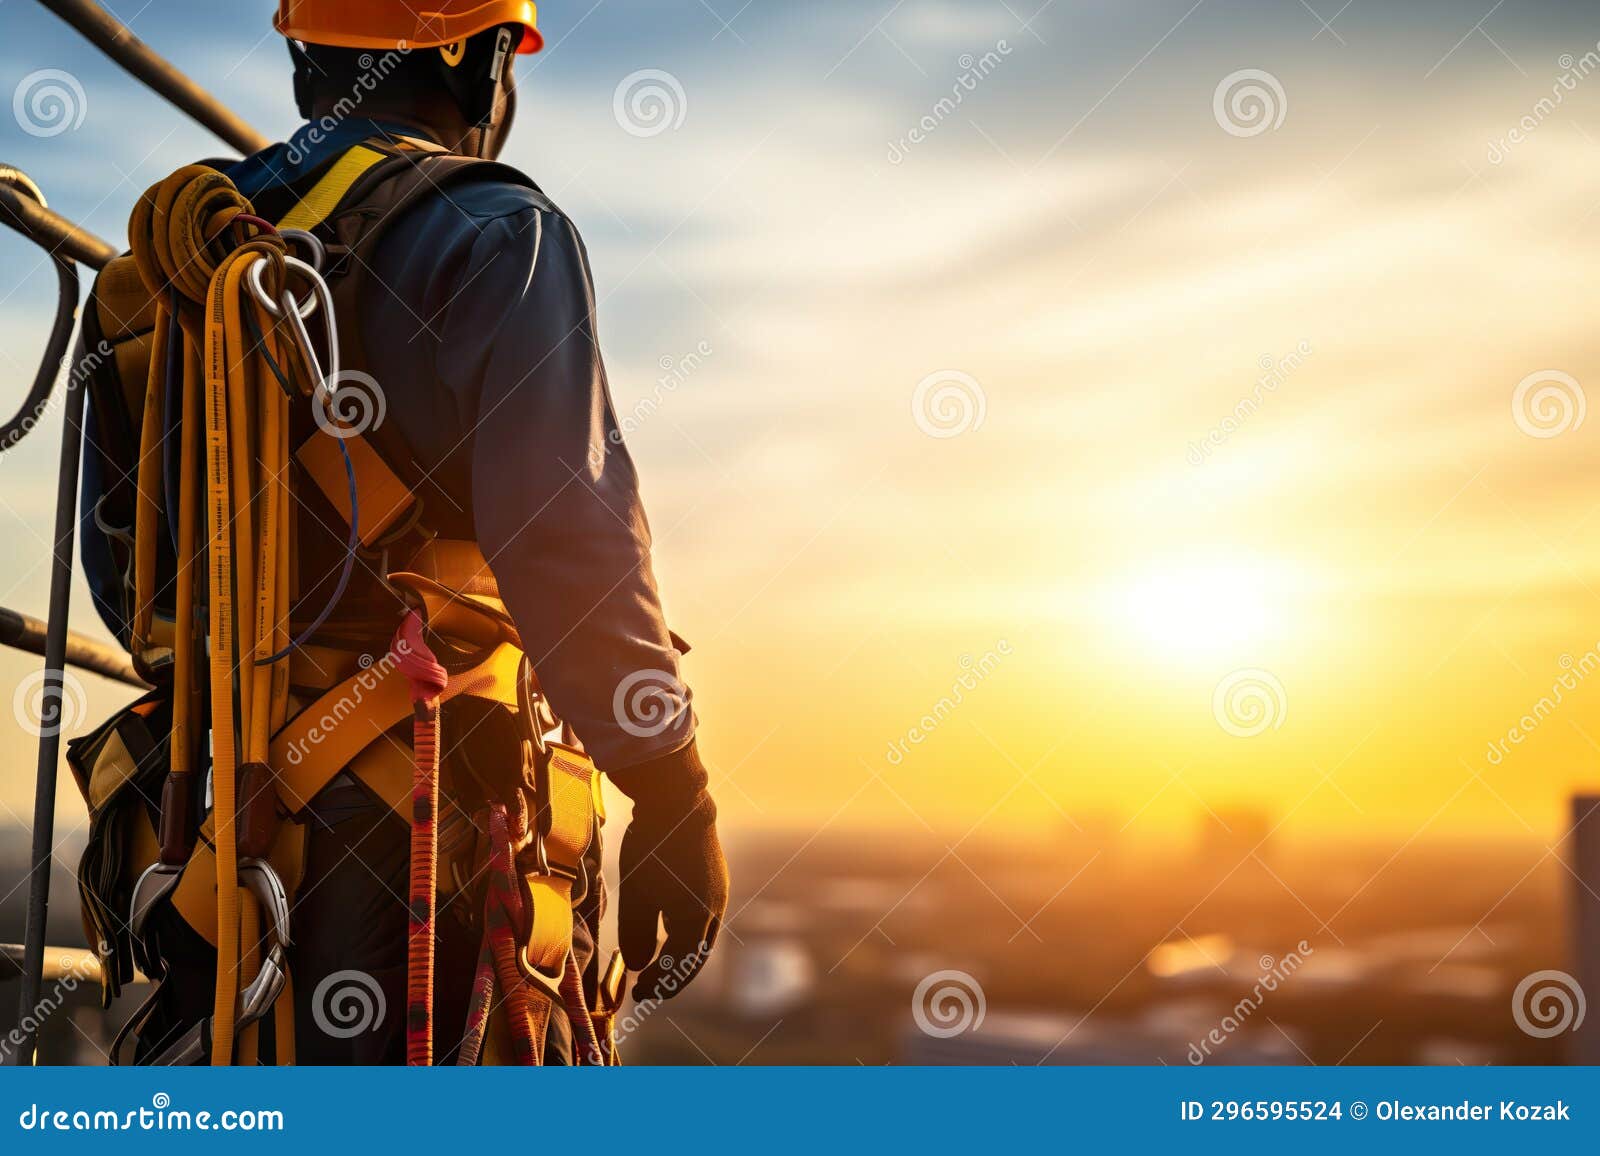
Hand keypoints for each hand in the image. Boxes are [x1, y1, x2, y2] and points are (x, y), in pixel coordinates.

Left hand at [609, 740, 729, 1001]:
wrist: (677, 801)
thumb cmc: (653, 850)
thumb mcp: (637, 897)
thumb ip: (638, 936)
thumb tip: (641, 965)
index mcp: (698, 919)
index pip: (681, 965)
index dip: (661, 983)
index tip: (640, 994)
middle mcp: (714, 909)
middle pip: (696, 955)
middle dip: (672, 974)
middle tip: (649, 987)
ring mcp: (717, 890)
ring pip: (700, 935)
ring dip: (679, 953)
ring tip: (656, 960)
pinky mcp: (712, 875)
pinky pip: (700, 915)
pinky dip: (683, 931)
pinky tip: (666, 926)